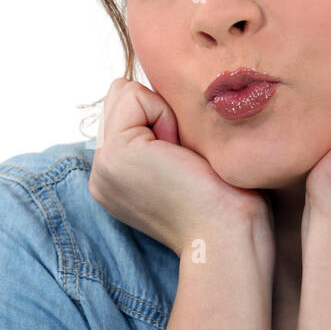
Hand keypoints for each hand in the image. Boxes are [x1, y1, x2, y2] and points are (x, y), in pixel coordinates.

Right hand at [88, 78, 270, 255]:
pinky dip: (164, 114)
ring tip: (180, 158)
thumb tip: (163, 98)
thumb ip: (159, 135)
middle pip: (119, 96)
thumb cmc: (227, 203)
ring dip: (162, 114)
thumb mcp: (181, 162)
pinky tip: (178, 155)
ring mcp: (102, 165)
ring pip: (123, 92)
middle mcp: (101, 173)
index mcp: (116, 178)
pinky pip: (133, 94)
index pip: (124, 110)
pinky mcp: (114, 154)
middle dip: (157, 112)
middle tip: (182, 159)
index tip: (184, 162)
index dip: (162, 118)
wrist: (229, 238)